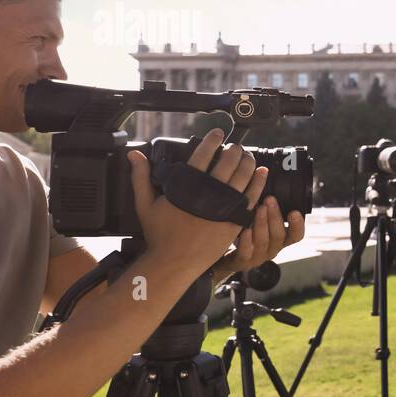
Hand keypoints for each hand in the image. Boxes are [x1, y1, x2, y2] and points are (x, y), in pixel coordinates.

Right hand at [127, 128, 267, 274]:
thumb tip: (134, 154)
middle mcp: (208, 192)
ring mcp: (224, 206)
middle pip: (228, 161)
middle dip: (234, 149)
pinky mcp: (235, 220)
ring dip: (248, 161)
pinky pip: (251, 196)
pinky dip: (258, 182)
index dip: (213, 140)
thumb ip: (141, 177)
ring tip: (248, 156)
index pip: (204, 153)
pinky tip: (262, 172)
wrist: (174, 262)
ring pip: (243, 175)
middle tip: (236, 147)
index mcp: (187, 185)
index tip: (219, 133)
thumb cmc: (159, 235)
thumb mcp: (145, 205)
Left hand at [212, 195, 305, 280]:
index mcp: (280, 239)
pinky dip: (246, 241)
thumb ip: (266, 207)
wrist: (226, 255)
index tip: (294, 211)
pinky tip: (244, 229)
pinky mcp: (242, 261)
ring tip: (258, 208)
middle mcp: (272, 249)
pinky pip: (246, 253)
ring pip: (263, 242)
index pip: (296, 235)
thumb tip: (266, 179)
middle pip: (279, 236)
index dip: (298, 225)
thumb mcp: (259, 220)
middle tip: (270, 199)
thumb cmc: (245, 232)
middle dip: (275, 216)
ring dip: (262, 224)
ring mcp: (257, 257)